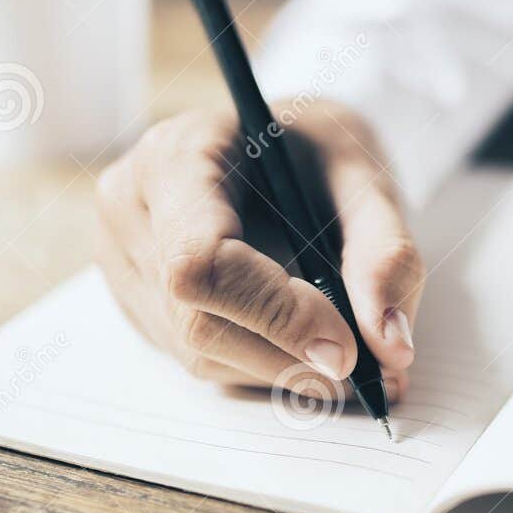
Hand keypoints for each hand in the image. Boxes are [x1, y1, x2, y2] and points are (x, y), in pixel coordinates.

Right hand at [95, 101, 423, 402]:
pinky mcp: (139, 300)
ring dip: (283, 370)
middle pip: (198, 320)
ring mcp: (123, 259)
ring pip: (199, 353)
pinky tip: (304, 347)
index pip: (200, 260)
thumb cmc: (317, 148)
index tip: (347, 347)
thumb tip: (389, 347)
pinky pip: (199, 359)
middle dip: (290, 356)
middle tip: (369, 369)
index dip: (275, 315)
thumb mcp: (364, 174)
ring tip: (348, 355)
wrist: (282, 142)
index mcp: (174, 156)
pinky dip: (264, 367)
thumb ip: (385, 252)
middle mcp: (131, 208)